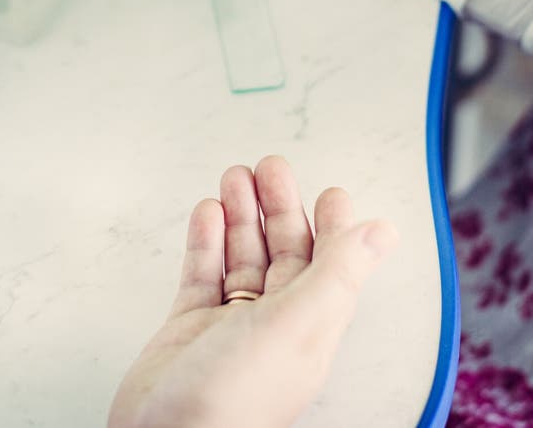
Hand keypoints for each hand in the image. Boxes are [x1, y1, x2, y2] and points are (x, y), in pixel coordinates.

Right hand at [107, 156, 397, 427]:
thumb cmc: (232, 405)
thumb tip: (382, 233)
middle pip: (282, 254)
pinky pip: (202, 275)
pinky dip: (205, 241)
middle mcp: (273, 326)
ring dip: (240, 216)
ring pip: (241, 258)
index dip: (332, 227)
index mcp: (310, 328)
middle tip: (270, 167)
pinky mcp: (189, 331)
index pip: (329, 265)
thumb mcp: (297, 327)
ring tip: (235, 178)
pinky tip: (207, 214)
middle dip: (277, 207)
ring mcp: (229, 328)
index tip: (329, 192)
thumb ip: (338, 274)